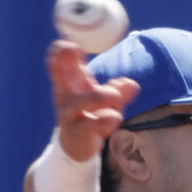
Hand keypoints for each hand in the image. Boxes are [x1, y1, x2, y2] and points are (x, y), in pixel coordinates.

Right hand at [50, 41, 140, 162]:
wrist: (78, 148)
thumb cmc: (90, 115)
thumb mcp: (106, 101)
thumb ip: (119, 90)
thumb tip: (132, 84)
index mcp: (70, 85)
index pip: (59, 63)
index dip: (62, 50)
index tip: (71, 43)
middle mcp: (66, 97)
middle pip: (59, 76)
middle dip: (63, 61)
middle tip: (74, 48)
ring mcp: (69, 115)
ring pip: (80, 102)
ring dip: (98, 96)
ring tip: (115, 96)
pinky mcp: (77, 133)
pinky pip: (90, 125)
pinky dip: (104, 120)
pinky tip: (115, 117)